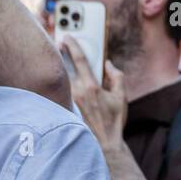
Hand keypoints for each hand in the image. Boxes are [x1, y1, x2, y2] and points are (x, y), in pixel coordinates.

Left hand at [62, 36, 126, 150]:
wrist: (105, 142)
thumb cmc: (114, 121)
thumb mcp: (122, 98)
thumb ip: (117, 78)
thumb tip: (109, 65)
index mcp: (91, 87)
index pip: (80, 60)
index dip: (73, 46)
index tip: (68, 37)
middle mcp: (77, 91)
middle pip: (65, 66)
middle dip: (61, 52)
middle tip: (59, 43)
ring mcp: (69, 99)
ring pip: (61, 77)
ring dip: (60, 66)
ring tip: (58, 58)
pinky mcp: (66, 106)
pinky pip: (61, 88)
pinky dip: (60, 81)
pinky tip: (59, 78)